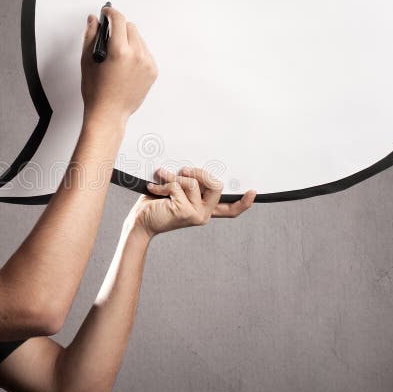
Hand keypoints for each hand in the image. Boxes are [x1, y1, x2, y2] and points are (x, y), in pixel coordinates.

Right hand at [80, 7, 157, 124]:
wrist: (109, 114)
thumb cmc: (96, 93)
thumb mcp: (87, 61)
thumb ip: (91, 36)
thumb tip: (93, 21)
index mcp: (120, 51)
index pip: (119, 20)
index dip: (111, 13)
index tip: (107, 13)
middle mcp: (137, 56)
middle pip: (131, 27)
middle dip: (119, 28)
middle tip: (109, 38)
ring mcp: (147, 64)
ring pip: (139, 39)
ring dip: (129, 40)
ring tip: (117, 53)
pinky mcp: (153, 71)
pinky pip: (146, 52)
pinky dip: (137, 52)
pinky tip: (125, 63)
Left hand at [130, 167, 255, 237]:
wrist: (139, 222)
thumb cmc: (155, 205)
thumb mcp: (176, 192)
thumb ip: (189, 184)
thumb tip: (193, 169)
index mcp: (204, 210)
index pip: (230, 210)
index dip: (243, 203)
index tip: (253, 192)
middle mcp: (203, 214)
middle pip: (217, 186)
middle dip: (200, 172)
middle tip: (183, 171)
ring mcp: (196, 215)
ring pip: (193, 183)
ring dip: (174, 177)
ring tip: (161, 179)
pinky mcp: (185, 212)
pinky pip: (178, 186)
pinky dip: (163, 183)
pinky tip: (153, 188)